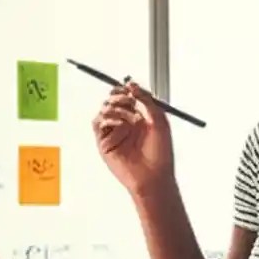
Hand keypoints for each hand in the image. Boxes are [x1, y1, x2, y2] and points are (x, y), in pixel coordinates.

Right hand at [92, 80, 174, 197]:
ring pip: (104, 109)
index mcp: (139, 117)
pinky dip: (108, 118)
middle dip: (119, 95)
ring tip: (130, 118)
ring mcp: (114, 132)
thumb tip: (132, 84)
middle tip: (130, 100)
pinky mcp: (104, 142)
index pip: (126, 96)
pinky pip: (98, 122)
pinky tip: (121, 123)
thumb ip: (146, 100)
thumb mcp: (159, 120)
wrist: (154, 175)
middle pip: (112, 99)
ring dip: (116, 107)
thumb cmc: (160, 151)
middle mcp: (125, 123)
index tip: (130, 86)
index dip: (126, 89)